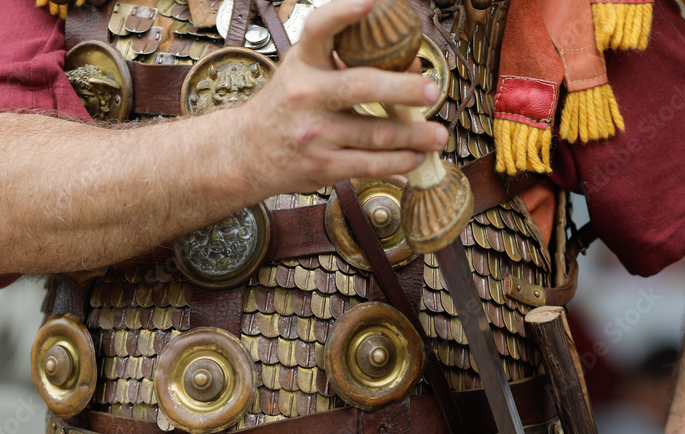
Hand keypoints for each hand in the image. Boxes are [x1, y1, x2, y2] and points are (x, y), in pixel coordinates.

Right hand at [230, 0, 446, 194]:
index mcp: (303, 63)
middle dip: (403, 89)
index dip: (345, 13)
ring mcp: (315, 134)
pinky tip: (416, 156)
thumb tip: (411, 67)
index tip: (371, 0)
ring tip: (438, 135)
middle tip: (431, 89)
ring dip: (415, 135)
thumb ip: (349, 64)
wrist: (247, 153)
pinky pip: (371, 164)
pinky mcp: (324, 166)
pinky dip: (400, 161)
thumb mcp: (306, 74)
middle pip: (362, 86)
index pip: (320, 28)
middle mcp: (306, 94)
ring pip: (377, 134)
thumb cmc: (286, 107)